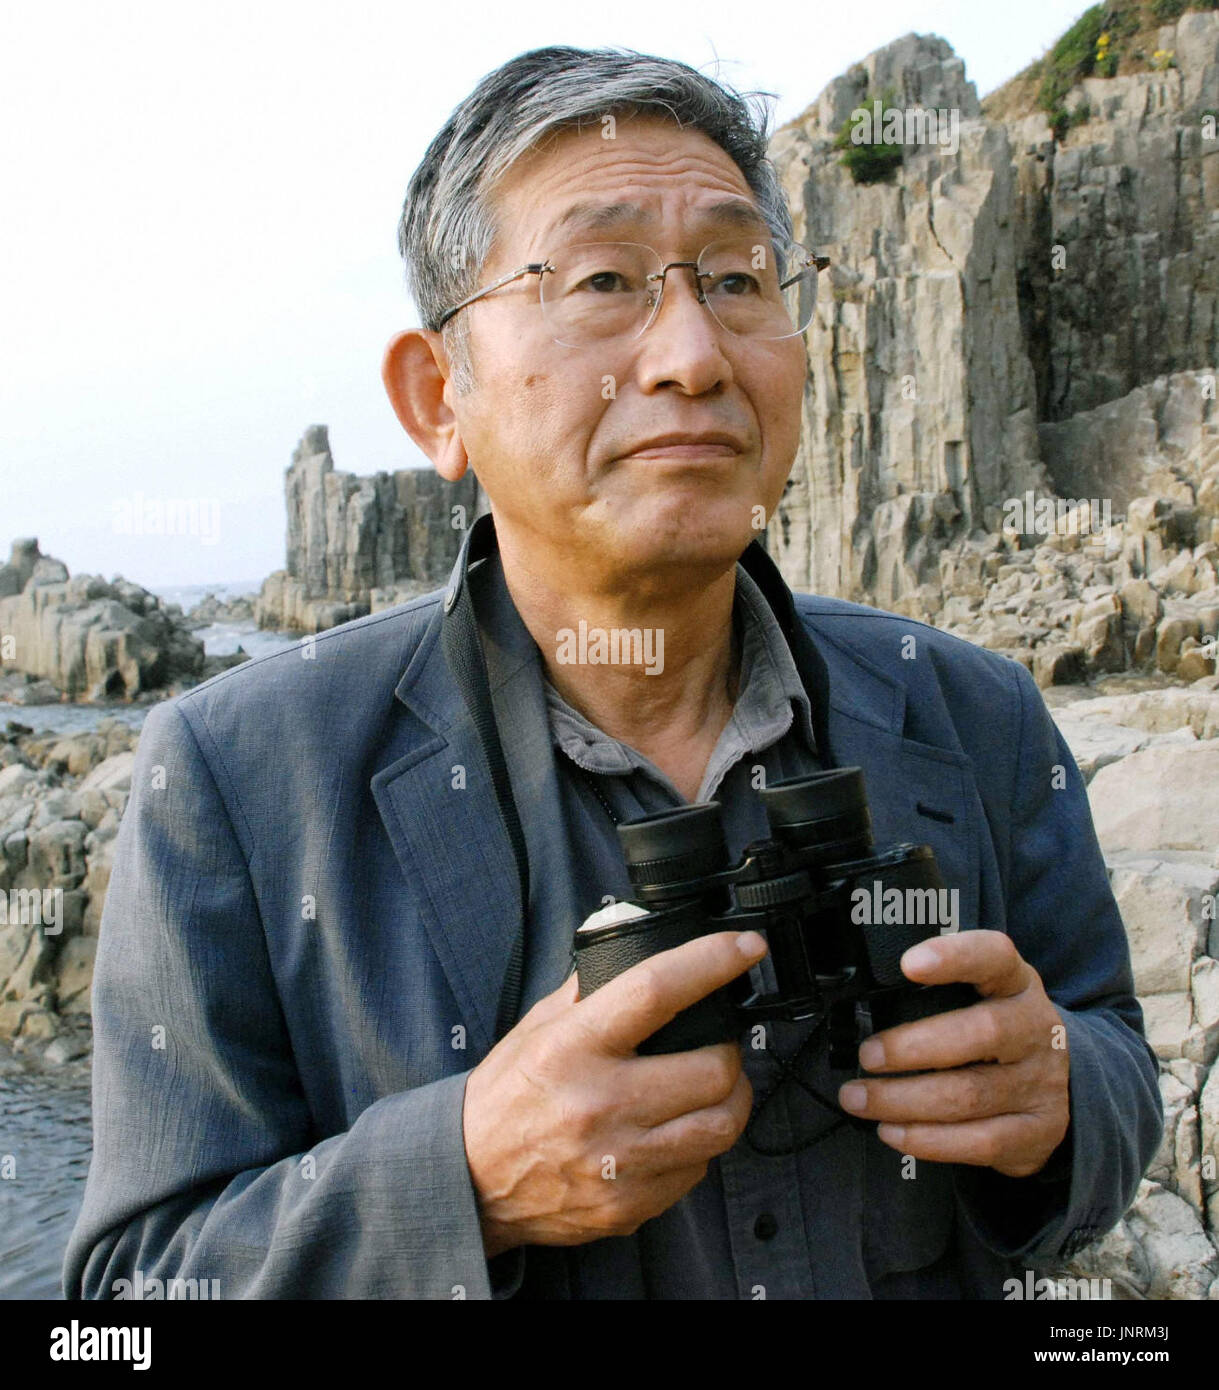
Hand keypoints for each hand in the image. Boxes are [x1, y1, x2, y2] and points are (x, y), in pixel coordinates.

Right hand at [462, 930, 767, 1256]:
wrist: (470, 1180)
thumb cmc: (506, 1097)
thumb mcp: (536, 1027)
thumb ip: (589, 989)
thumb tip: (640, 949)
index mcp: (573, 1048)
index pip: (656, 991)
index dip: (711, 962)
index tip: (744, 948)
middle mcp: (599, 1105)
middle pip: (713, 1069)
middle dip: (729, 1048)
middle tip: (717, 1041)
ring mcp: (618, 1162)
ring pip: (721, 1125)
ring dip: (730, 1098)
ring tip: (711, 1085)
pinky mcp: (630, 1206)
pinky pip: (698, 1171)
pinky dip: (699, 1145)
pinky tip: (676, 1130)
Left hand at [836, 930, 1070, 1178]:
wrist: (1056, 1081)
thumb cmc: (996, 1030)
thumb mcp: (979, 995)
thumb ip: (935, 990)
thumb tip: (864, 1001)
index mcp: (1016, 983)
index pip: (993, 957)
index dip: (954, 957)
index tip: (909, 964)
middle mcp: (1036, 1029)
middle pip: (983, 1033)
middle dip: (912, 1047)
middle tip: (867, 1055)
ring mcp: (1041, 1082)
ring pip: (970, 1094)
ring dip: (903, 1100)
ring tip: (859, 1098)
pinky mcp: (1037, 1131)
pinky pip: (980, 1142)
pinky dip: (928, 1140)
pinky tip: (893, 1131)